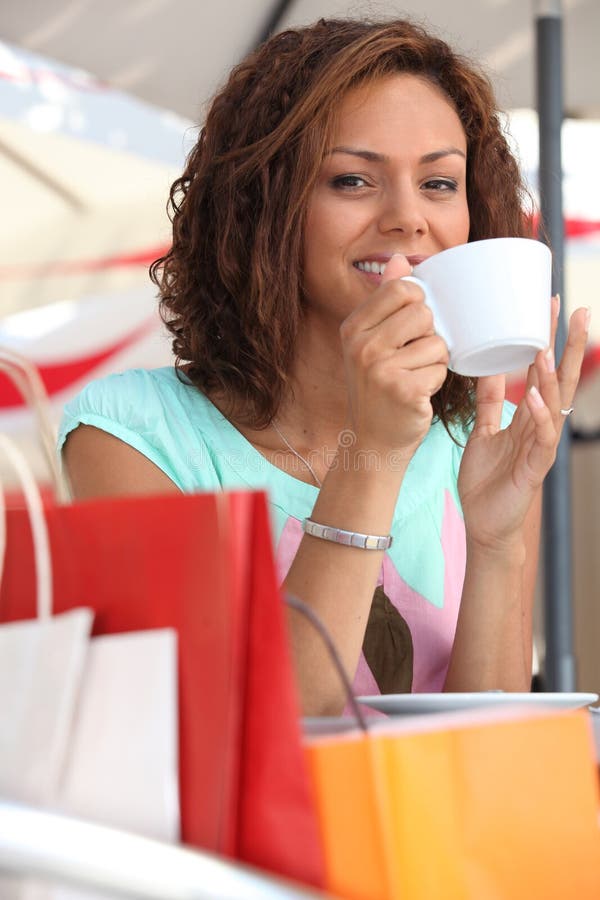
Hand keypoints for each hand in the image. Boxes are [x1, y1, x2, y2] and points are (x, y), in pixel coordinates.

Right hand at [340, 254, 449, 454]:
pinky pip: (440, 369)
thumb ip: (386, 300)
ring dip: (434, 361)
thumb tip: (400, 259)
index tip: (409, 328)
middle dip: (428, 335)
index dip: (418, 304)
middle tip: (410, 359)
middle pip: (424, 313)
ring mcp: (381, 369)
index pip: (403, 289)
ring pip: (437, 342)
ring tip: (414, 377)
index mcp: (353, 327)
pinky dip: (436, 382)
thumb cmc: (378, 388)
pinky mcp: (404, 391)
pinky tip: (417, 394)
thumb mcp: (372, 341)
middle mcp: (362, 346)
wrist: (372, 442)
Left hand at [458, 297, 589, 550]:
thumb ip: (489, 402)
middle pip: (559, 379)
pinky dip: (539, 416)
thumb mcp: (483, 431)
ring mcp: (541, 447)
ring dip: (551, 374)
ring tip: (547, 344)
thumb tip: (487, 368)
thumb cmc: (487, 480)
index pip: (544, 370)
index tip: (549, 305)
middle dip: (567, 345)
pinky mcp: (535, 468)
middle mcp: (541, 427)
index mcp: (529, 416)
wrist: (484, 524)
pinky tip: (534, 396)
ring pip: (554, 403)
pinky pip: (541, 438)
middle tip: (575, 309)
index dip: (548, 339)